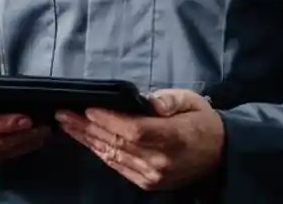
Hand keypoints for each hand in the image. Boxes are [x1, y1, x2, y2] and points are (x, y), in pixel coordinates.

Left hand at [55, 89, 223, 191]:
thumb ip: (168, 100)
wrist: (219, 154)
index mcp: (175, 138)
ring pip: (113, 156)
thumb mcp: (191, 101)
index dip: (109, 121)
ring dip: (88, 140)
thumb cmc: (202, 121)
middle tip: (63, 114)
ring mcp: (153, 176)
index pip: (135, 131)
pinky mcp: (148, 183)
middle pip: (118, 143)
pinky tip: (86, 140)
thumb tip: (147, 101)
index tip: (88, 108)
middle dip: (87, 128)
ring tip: (67, 125)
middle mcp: (162, 161)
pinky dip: (100, 152)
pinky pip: (118, 166)